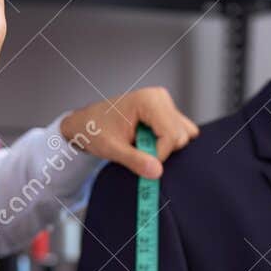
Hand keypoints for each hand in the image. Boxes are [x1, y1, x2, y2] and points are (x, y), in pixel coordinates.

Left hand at [60, 87, 199, 179]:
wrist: (86, 123)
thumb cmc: (95, 129)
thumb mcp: (111, 148)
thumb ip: (135, 161)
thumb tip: (157, 172)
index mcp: (148, 100)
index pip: (171, 134)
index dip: (160, 154)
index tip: (142, 161)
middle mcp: (160, 98)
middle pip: (181, 135)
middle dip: (163, 150)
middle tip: (138, 149)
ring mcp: (165, 104)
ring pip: (183, 135)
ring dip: (165, 148)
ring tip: (141, 144)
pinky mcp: (167, 113)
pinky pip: (180, 133)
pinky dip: (167, 144)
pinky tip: (148, 142)